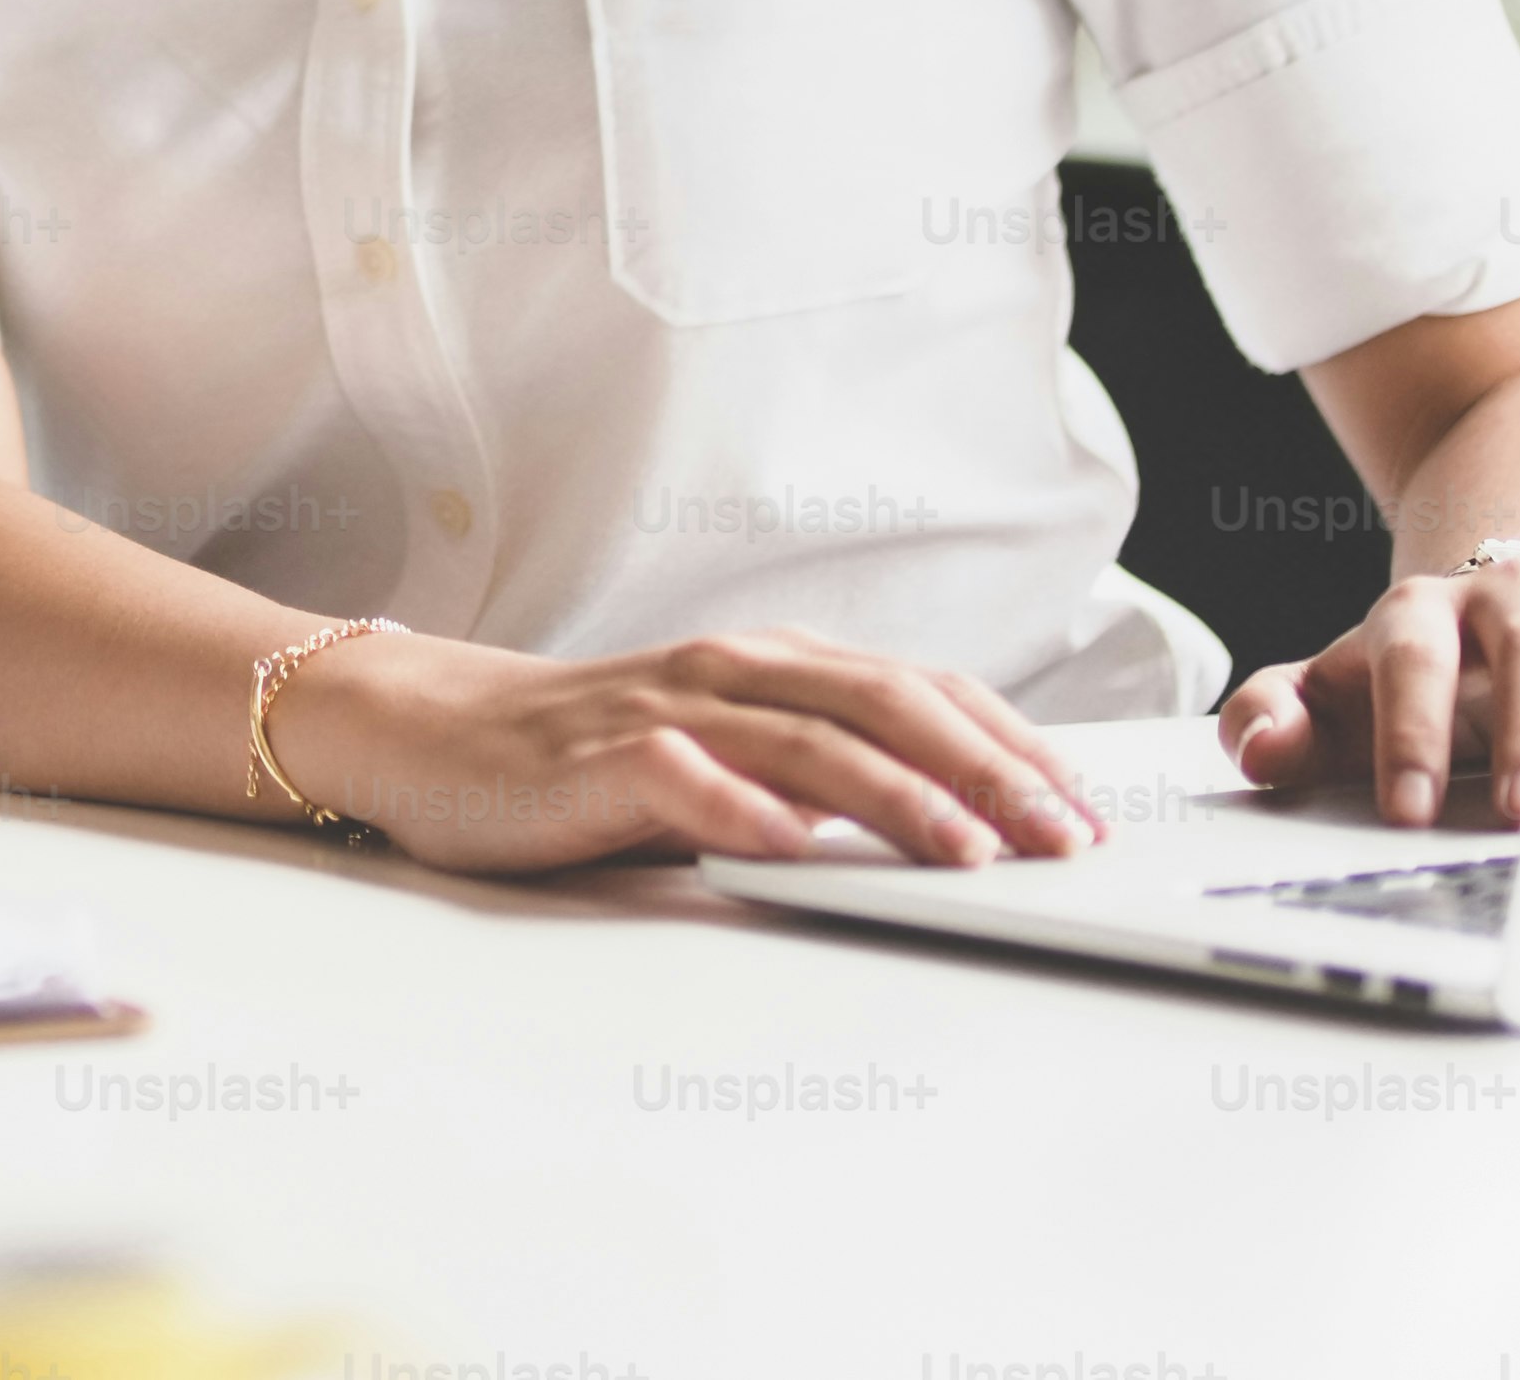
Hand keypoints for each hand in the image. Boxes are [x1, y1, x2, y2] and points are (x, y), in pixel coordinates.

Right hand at [265, 626, 1093, 875]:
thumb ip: (821, 775)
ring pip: (804, 741)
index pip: (923, 692)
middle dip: (990, 773)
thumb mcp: (728, 757)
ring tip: (966, 853)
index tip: (1088, 811)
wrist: (431, 730)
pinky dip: (743, 810)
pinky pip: (681, 777)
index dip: (1015, 746)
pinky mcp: (596, 756)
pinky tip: (793, 849)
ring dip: (896, 798)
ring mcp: (665, 709)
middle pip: (887, 707)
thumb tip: (957, 820)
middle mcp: (732, 671)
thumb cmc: (587, 756)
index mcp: (776, 667)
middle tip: (1064, 839)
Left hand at [1221, 552, 1519, 830]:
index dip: (1409, 738)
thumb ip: (1270, 721)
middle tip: (1516, 816)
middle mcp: (1500, 603)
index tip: (1409, 812)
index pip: (1410, 667)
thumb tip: (1259, 750)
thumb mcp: (1323, 699)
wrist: (1483, 619)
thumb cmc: (1395, 684)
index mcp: (1412, 618)